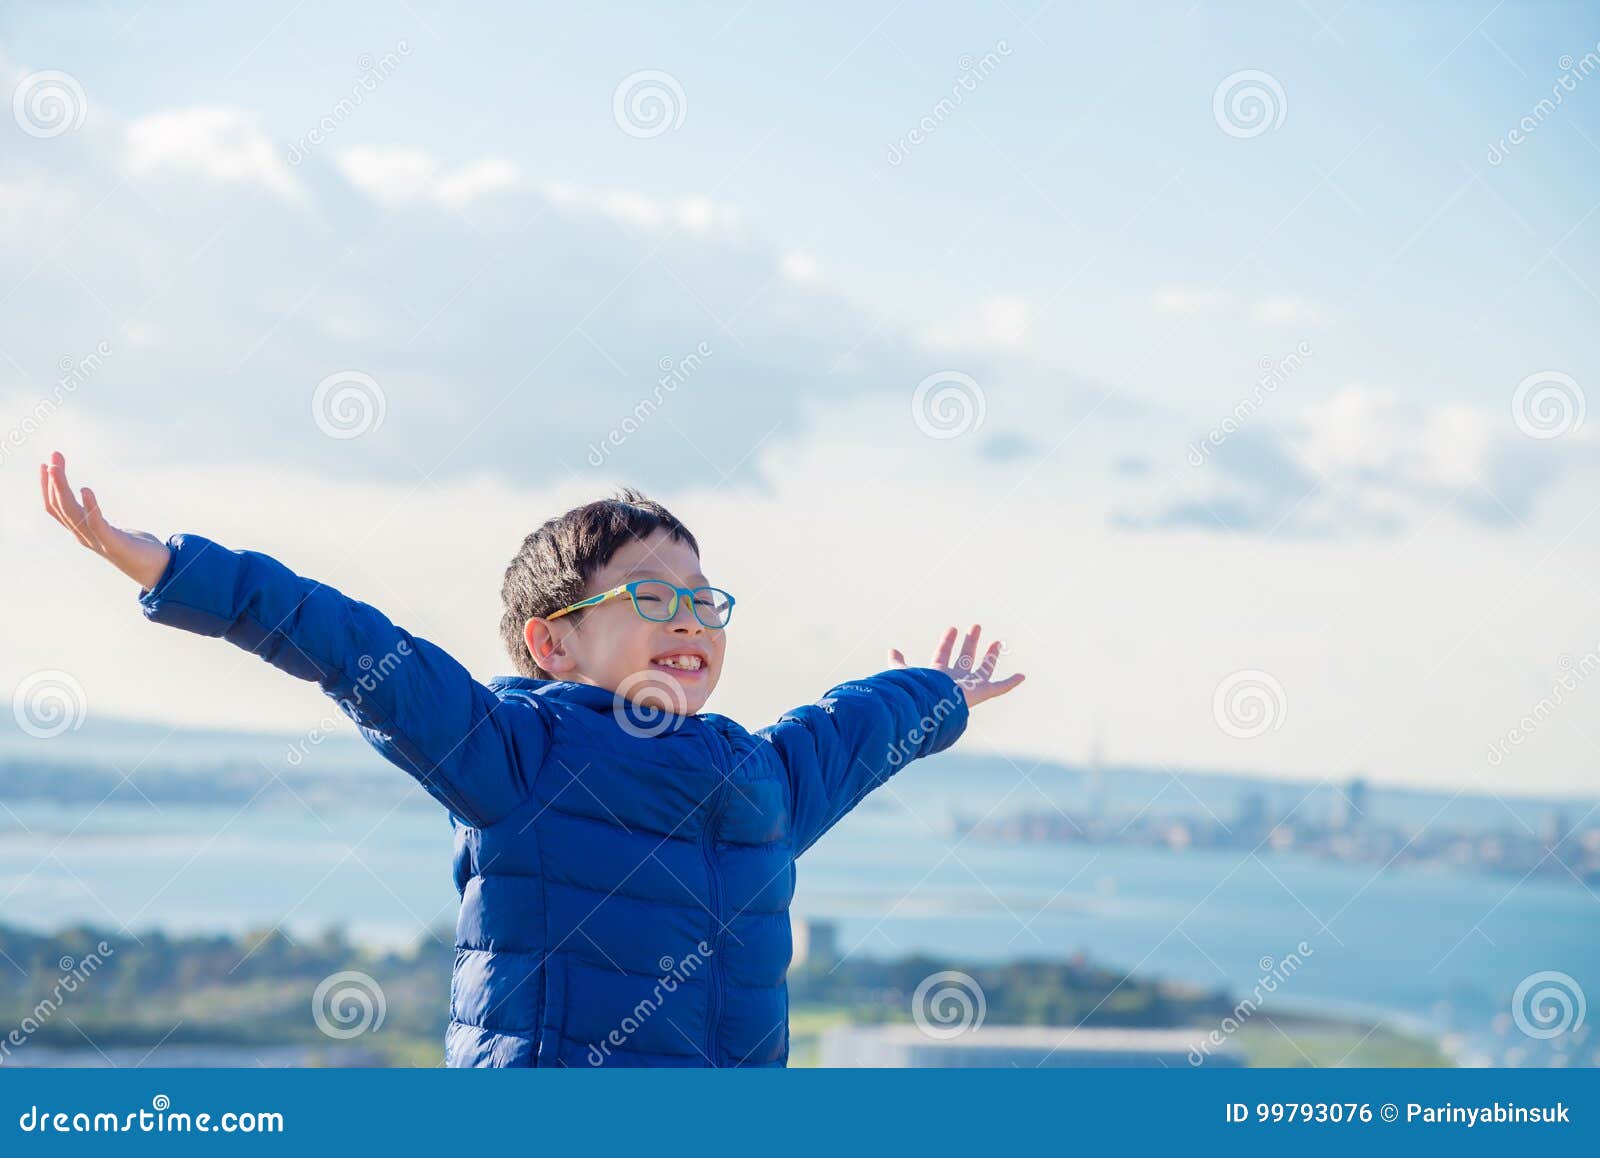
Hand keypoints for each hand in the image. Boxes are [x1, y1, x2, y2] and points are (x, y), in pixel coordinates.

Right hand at [40, 451, 170, 590]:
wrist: (158, 571)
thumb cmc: (137, 548)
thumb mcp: (110, 530)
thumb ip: (97, 519)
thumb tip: (89, 502)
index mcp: (82, 531)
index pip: (55, 508)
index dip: (47, 488)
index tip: (46, 464)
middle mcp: (84, 536)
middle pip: (59, 506)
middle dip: (53, 481)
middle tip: (53, 457)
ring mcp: (97, 540)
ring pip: (71, 512)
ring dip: (62, 488)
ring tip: (58, 467)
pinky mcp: (113, 543)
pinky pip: (96, 523)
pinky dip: (90, 506)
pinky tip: (85, 489)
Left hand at [889, 624, 1024, 707]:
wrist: (933, 708)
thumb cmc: (919, 691)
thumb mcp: (906, 673)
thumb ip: (899, 664)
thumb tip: (891, 650)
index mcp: (939, 675)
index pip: (943, 655)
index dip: (946, 642)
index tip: (951, 628)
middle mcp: (956, 680)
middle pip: (965, 658)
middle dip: (969, 643)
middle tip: (975, 627)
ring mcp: (970, 686)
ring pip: (983, 669)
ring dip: (989, 656)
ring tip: (997, 642)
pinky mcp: (983, 692)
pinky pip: (1000, 687)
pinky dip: (1011, 683)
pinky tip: (1021, 676)